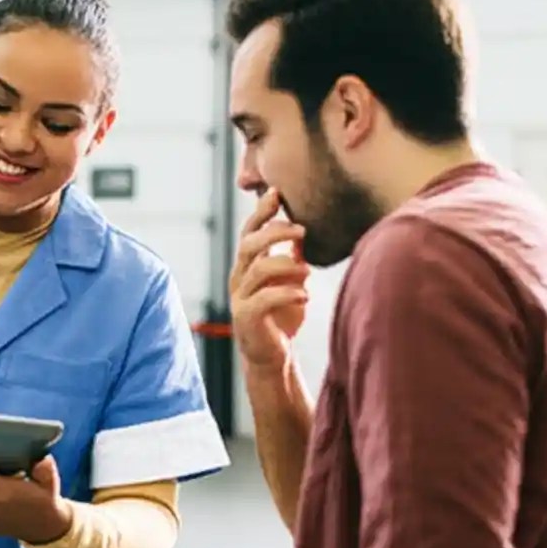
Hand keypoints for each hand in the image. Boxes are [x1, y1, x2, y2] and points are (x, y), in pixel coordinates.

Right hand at [230, 188, 309, 372]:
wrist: (271, 356)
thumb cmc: (281, 316)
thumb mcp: (290, 281)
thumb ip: (293, 256)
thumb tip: (304, 228)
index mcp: (248, 265)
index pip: (250, 230)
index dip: (261, 211)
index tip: (277, 192)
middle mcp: (239, 277)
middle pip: (249, 244)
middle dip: (273, 232)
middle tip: (301, 229)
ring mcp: (240, 297)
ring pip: (257, 269)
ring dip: (285, 264)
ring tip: (307, 270)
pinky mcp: (246, 318)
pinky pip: (263, 299)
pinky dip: (286, 293)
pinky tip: (305, 295)